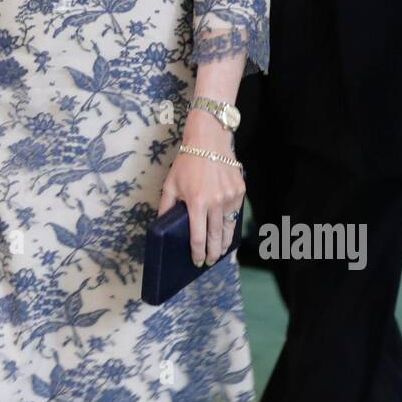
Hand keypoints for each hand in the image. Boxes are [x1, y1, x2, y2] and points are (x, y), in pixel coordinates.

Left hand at [157, 114, 244, 266]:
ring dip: (225, 242)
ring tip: (221, 251)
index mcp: (197, 203)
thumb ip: (166, 206)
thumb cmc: (187, 162)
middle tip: (210, 261)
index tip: (197, 261)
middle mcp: (216, 202)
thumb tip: (161, 225)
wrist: (208, 140)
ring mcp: (230, 197)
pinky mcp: (240, 191)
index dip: (197, 253)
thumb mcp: (171, 184)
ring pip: (229, 227)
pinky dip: (231, 223)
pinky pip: (235, 213)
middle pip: (216, 237)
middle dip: (213, 253)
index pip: (198, 237)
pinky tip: (226, 229)